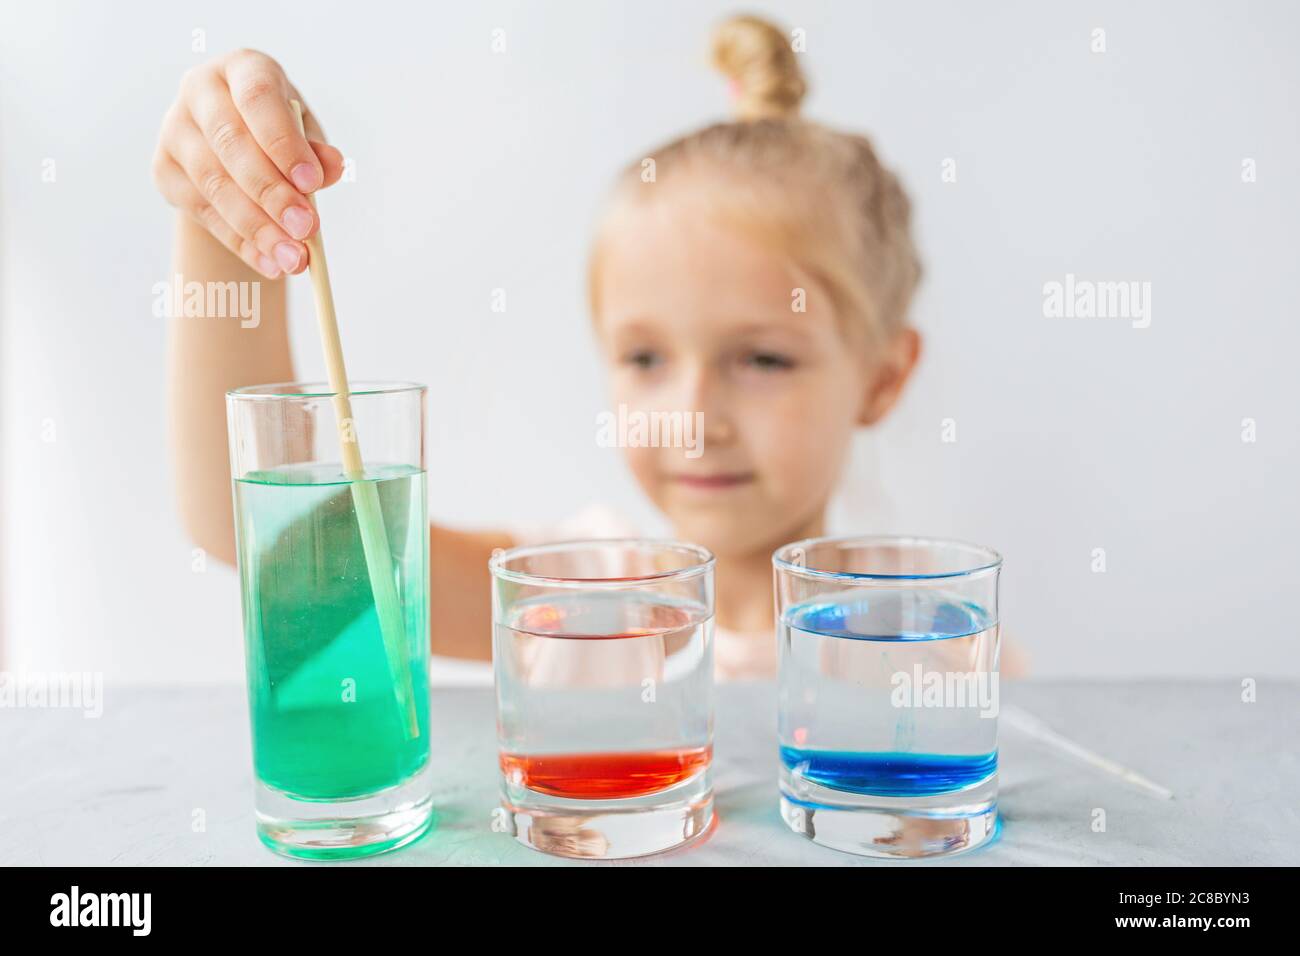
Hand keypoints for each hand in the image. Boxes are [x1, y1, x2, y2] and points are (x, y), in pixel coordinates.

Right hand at [152, 49, 344, 277]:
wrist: (236, 150)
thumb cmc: (279, 134)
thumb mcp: (305, 134)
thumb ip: (317, 149)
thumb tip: (334, 166)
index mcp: (242, 69)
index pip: (257, 97)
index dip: (283, 141)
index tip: (312, 182)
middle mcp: (199, 91)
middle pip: (231, 143)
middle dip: (271, 192)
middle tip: (306, 229)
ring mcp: (174, 130)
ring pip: (213, 183)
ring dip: (257, 227)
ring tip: (294, 258)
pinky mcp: (163, 170)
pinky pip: (204, 213)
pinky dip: (241, 243)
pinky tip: (270, 263)